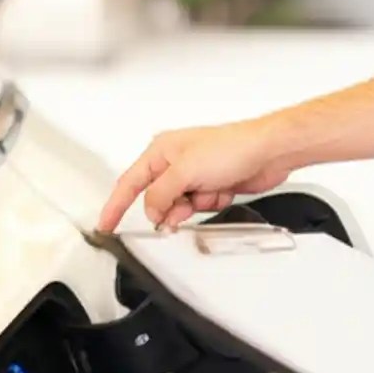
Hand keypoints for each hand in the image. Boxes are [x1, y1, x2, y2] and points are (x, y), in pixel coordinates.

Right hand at [97, 120, 292, 231]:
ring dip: (194, 206)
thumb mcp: (185, 171)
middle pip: (156, 199)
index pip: (129, 183)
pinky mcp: (212, 186)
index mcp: (161, 151)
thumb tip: (150, 211)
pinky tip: (222, 190)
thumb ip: (161, 194)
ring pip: (179, 207)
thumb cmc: (232, 147)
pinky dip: (211, 203)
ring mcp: (194, 175)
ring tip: (210, 191)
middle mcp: (175, 163)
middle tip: (184, 207)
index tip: (105, 225)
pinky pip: (200, 207)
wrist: (268, 152)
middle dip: (171, 208)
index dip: (115, 206)